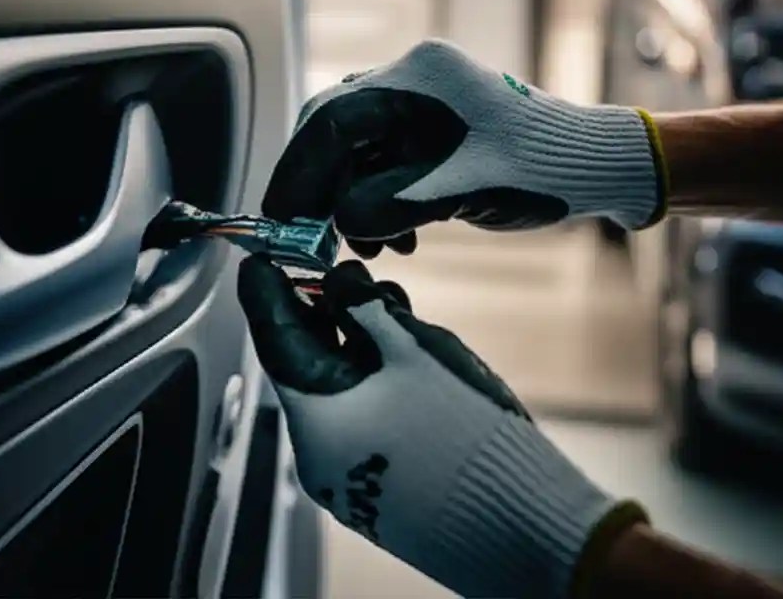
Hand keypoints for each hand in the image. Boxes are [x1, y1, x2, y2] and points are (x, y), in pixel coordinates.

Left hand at [237, 256, 645, 598]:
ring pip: (334, 391)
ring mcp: (345, 475)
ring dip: (354, 343)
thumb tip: (337, 281)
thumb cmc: (467, 436)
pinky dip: (369, 381)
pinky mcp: (374, 486)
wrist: (518, 524)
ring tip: (389, 305)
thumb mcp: (414, 352)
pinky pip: (357, 420)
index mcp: (314, 417)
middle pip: (303, 363)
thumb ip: (367, 309)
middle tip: (342, 274)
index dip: (267, 291)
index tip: (264, 259)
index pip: (271, 339)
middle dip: (322, 312)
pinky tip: (402, 354)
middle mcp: (317, 453)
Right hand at [266, 39, 666, 257]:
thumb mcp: (456, 192)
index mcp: (417, 79)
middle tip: (312, 236)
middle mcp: (413, 79)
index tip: (282, 219)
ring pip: (355, 151)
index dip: (298, 174)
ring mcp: (421, 100)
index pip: (329, 123)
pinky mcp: (431, 125)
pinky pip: (381, 159)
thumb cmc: (540, 171)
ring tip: (370, 245)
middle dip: (321, 189)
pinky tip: (395, 236)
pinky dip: (376, 198)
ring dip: (351, 201)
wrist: (592, 167)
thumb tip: (336, 223)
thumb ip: (386, 206)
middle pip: (334, 133)